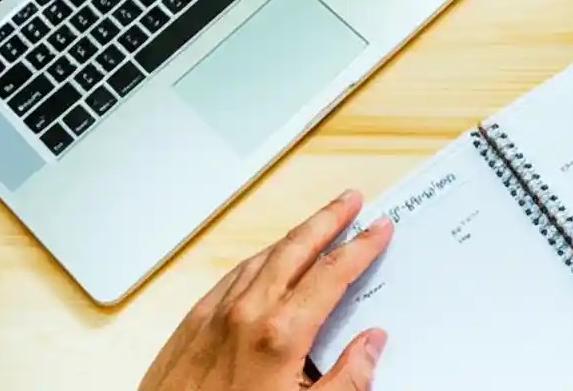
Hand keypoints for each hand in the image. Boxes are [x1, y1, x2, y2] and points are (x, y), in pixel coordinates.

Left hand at [140, 190, 393, 390]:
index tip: (379, 229)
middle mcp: (247, 312)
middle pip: (296, 248)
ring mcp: (215, 313)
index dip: (361, 247)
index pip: (332, 274)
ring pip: (262, 257)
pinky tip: (266, 260)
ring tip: (317, 224)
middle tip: (350, 200)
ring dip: (294, 236)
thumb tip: (371, 343)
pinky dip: (259, 259)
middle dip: (328, 219)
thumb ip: (347, 380)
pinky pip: (232, 276)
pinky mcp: (192, 324)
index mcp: (281, 334)